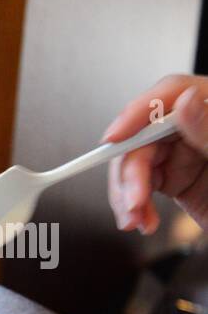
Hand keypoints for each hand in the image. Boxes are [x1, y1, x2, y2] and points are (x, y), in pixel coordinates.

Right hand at [104, 73, 207, 234]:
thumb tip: (185, 102)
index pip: (172, 94)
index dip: (138, 113)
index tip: (115, 137)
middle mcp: (198, 126)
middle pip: (145, 135)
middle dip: (131, 171)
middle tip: (133, 199)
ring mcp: (186, 152)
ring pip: (137, 163)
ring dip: (127, 193)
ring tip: (134, 218)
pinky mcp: (177, 179)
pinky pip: (143, 186)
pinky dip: (135, 206)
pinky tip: (141, 220)